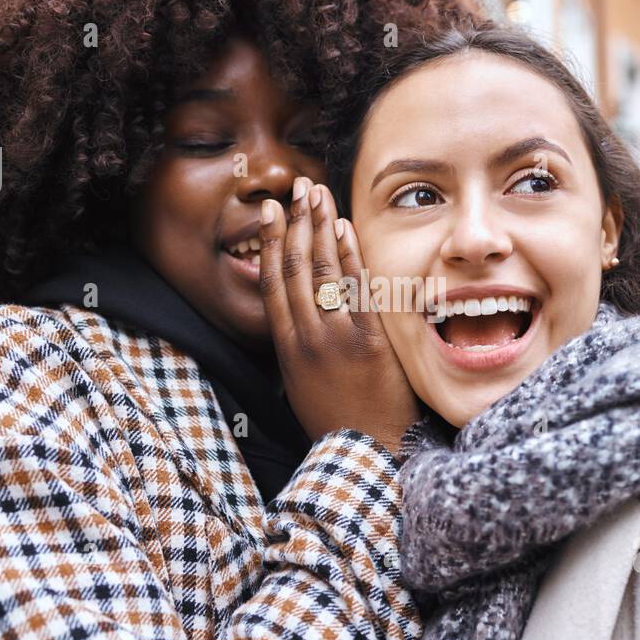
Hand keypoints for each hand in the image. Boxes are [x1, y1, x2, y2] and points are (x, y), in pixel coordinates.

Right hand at [259, 176, 419, 454]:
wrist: (367, 452)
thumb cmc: (337, 424)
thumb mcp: (302, 388)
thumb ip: (298, 352)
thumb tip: (296, 321)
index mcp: (286, 348)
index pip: (272, 283)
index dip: (270, 242)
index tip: (270, 211)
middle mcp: (306, 338)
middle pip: (295, 268)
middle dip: (296, 222)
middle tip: (298, 188)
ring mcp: (336, 338)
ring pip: (322, 272)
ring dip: (320, 228)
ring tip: (318, 195)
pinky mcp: (369, 341)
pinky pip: (357, 290)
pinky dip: (350, 256)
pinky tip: (346, 229)